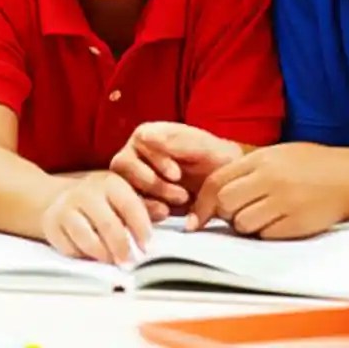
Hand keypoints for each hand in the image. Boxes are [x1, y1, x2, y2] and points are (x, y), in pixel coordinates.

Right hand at [41, 172, 152, 265]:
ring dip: (104, 255)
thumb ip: (142, 207)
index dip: (141, 228)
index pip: (129, 205)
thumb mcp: (119, 196)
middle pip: (109, 225)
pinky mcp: (52, 226)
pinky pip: (71, 248)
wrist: (52, 198)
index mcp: (109, 182)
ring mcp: (67, 208)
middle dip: (123, 248)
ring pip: (88, 239)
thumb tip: (164, 213)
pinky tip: (93, 257)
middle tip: (130, 262)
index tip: (148, 246)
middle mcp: (86, 192)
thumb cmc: (96, 200)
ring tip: (113, 262)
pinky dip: (84, 256)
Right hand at [109, 122, 241, 220]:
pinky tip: (166, 213)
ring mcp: (133, 177)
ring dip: (150, 200)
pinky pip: (127, 207)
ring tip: (178, 204)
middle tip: (182, 195)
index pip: (140, 140)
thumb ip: (176, 140)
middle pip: (124, 165)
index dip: (156, 159)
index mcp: (151, 134)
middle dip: (154, 183)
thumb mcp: (205, 148)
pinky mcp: (135, 198)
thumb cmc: (218, 162)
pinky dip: (147, 212)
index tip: (177, 175)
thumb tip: (143, 135)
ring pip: (122, 187)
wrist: (226, 190)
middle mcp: (136, 153)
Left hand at [188, 143, 348, 238]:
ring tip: (265, 213)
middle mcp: (270, 179)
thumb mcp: (276, 155)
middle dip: (224, 213)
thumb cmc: (312, 166)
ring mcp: (283, 201)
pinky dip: (266, 232)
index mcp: (261, 160)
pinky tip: (281, 220)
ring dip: (245, 224)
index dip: (201, 204)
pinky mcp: (296, 223)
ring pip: (242, 223)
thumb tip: (214, 193)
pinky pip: (265, 235)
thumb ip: (246, 170)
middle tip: (238, 211)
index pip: (216, 182)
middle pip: (225, 204)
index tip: (195, 219)